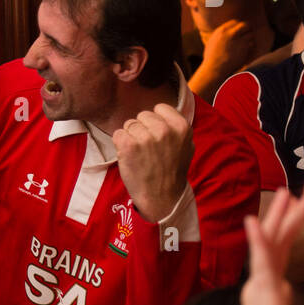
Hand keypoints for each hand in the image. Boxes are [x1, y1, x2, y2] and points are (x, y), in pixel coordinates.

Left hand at [113, 103, 193, 222]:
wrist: (161, 197)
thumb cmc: (171, 171)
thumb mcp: (185, 146)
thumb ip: (176, 128)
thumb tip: (164, 111)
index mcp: (181, 126)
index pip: (159, 107)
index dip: (155, 121)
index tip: (156, 135)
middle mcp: (164, 130)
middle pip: (142, 115)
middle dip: (142, 128)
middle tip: (147, 148)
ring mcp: (146, 137)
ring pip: (129, 124)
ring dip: (130, 137)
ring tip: (140, 154)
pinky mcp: (128, 146)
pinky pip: (118, 134)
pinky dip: (120, 144)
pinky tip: (129, 156)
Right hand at [199, 19, 254, 78]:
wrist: (215, 68)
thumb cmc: (211, 58)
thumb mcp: (211, 43)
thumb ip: (219, 36)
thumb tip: (222, 33)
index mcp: (221, 31)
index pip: (235, 22)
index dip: (238, 26)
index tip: (239, 32)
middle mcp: (230, 33)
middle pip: (245, 24)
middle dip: (247, 30)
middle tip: (246, 35)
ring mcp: (238, 39)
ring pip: (250, 33)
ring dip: (249, 39)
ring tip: (246, 45)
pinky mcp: (244, 46)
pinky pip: (252, 43)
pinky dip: (251, 46)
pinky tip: (246, 51)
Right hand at [237, 183, 303, 304]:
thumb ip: (278, 301)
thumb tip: (282, 288)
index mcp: (269, 290)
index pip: (280, 251)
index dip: (287, 228)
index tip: (295, 205)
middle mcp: (260, 284)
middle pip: (274, 242)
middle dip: (285, 214)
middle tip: (293, 186)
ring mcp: (258, 289)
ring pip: (269, 246)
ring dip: (278, 218)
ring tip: (287, 192)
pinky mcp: (260, 296)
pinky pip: (259, 264)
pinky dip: (256, 242)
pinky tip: (253, 222)